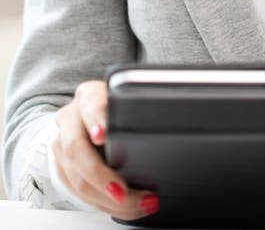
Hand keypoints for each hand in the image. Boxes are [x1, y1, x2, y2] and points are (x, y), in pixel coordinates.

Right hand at [51, 79, 159, 219]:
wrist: (85, 117)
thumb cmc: (114, 108)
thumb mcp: (125, 100)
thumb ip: (135, 108)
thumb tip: (165, 119)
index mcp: (88, 96)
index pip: (91, 105)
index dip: (97, 120)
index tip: (103, 135)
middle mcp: (71, 119)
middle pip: (77, 150)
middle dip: (101, 176)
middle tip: (123, 192)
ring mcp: (62, 145)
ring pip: (77, 178)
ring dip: (107, 199)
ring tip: (139, 203)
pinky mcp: (61, 169)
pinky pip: (78, 193)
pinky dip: (104, 204)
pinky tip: (125, 207)